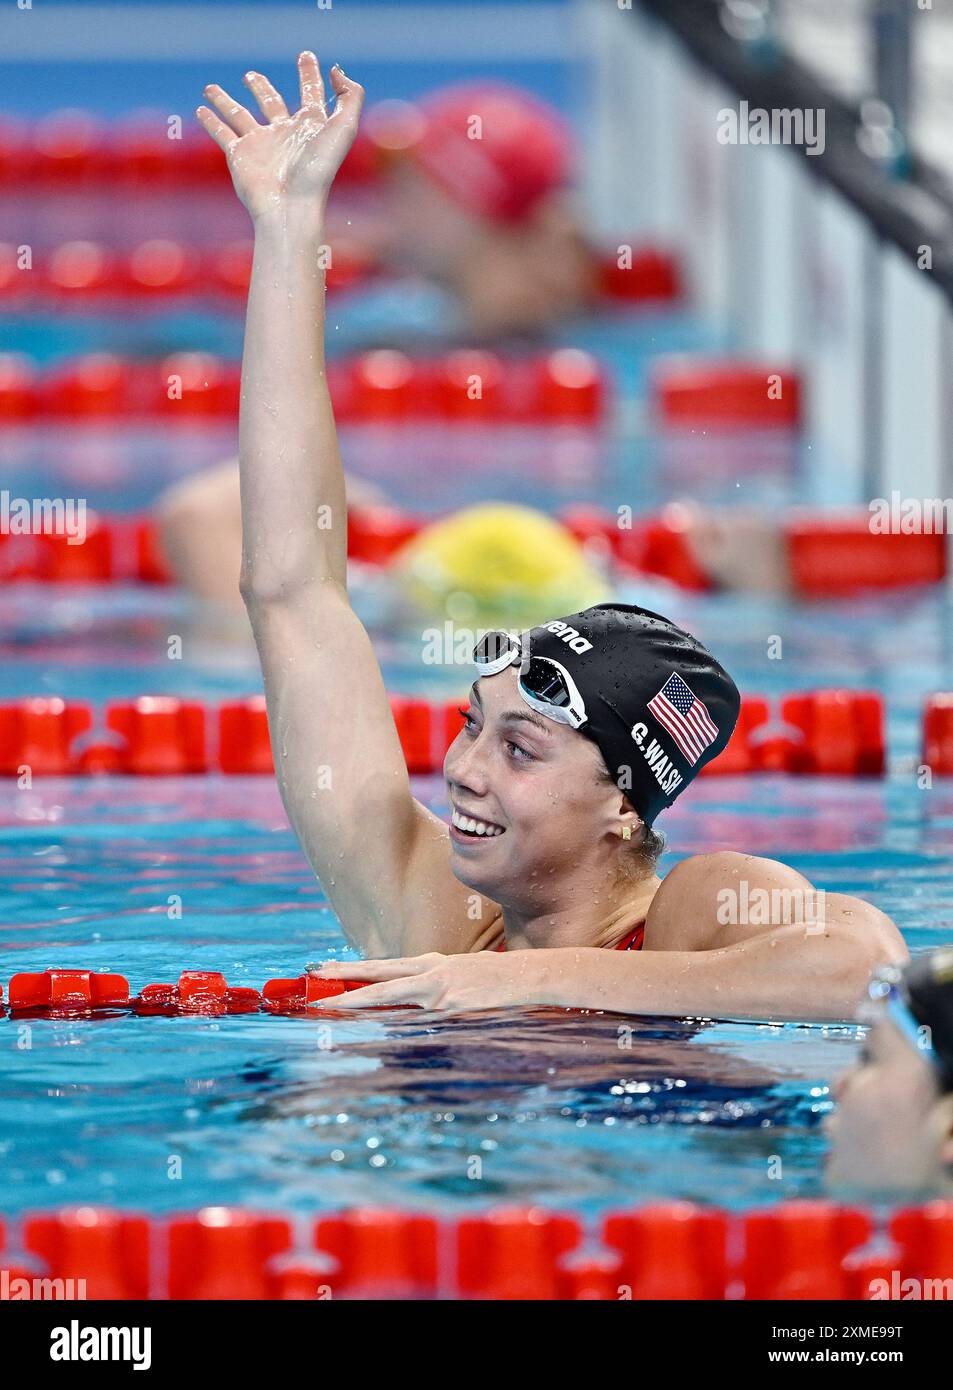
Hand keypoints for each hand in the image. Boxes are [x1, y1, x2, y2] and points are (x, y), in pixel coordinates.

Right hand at [196, 52, 364, 219]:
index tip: (307, 56)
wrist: (291, 205)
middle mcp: (284, 133)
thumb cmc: (318, 170)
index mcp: (310, 127)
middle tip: (250, 75)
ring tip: (210, 88)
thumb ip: (350, 97)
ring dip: (224, 101)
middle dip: (261, 88)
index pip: (310, 93)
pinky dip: (211, 121)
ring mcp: (260, 144)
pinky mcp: (240, 154)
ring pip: (239, 115)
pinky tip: (201, 110)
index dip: (310, 74)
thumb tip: (336, 72)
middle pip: (271, 103)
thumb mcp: (344, 128)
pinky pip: (222, 133)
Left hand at [306, 951, 547, 1013]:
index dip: (353, 968)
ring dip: (359, 1000)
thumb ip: (436, 988)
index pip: (385, 966)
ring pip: (390, 993)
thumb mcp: (463, 978)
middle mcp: (432, 972)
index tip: (325, 969)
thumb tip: (414, 1004)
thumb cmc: (500, 981)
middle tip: (313, 976)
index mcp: (434, 964)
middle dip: (344, 976)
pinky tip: (377, 1031)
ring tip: (329, 1003)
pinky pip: (418, 1019)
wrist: (533, 975)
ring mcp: (441, 990)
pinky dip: (397, 1024)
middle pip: (379, 973)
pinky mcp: (453, 1006)